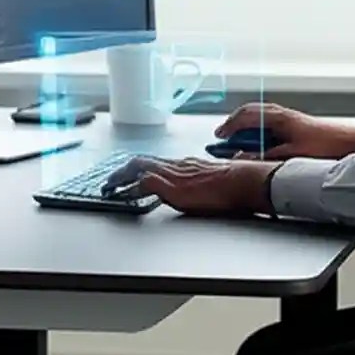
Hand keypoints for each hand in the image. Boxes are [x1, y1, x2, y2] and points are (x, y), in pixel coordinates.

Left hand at [102, 155, 278, 215]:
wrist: (244, 181)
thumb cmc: (235, 184)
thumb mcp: (212, 178)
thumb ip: (199, 179)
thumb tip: (197, 184)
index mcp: (186, 164)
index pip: (156, 161)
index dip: (139, 168)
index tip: (128, 175)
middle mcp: (177, 165)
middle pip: (143, 161)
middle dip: (123, 171)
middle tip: (110, 180)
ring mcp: (174, 175)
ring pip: (140, 168)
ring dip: (121, 176)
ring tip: (110, 185)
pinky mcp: (173, 187)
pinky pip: (146, 183)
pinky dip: (132, 187)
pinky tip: (124, 194)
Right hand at [215, 103, 354, 161]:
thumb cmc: (328, 146)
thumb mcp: (289, 157)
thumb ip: (263, 159)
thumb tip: (241, 160)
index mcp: (280, 117)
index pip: (246, 115)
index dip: (229, 126)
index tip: (219, 136)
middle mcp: (285, 115)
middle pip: (253, 114)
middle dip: (236, 126)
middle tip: (225, 139)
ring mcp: (293, 121)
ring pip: (263, 120)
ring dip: (250, 131)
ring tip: (242, 146)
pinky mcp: (301, 128)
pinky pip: (274, 127)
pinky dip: (262, 135)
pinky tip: (265, 150)